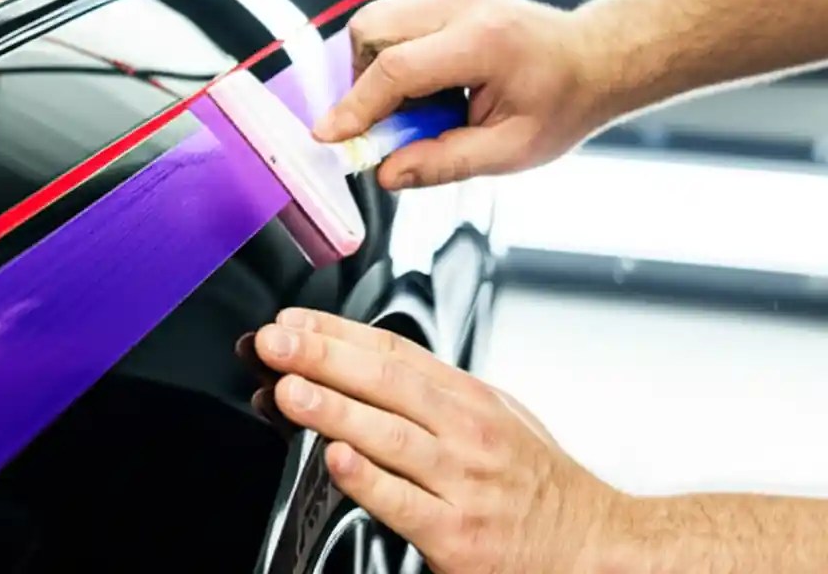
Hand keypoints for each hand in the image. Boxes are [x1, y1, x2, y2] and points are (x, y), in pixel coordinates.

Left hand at [239, 309, 629, 572]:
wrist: (595, 550)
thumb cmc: (538, 486)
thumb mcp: (497, 418)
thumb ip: (432, 395)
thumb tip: (357, 369)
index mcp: (470, 399)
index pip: (394, 353)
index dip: (337, 332)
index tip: (292, 320)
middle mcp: (467, 434)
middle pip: (387, 384)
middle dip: (323, 357)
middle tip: (275, 342)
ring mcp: (463, 484)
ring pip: (392, 437)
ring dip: (335, 410)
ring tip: (290, 390)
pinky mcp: (458, 536)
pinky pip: (405, 504)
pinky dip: (369, 480)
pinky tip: (339, 460)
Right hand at [315, 0, 617, 189]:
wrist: (595, 59)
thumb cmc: (561, 103)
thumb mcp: (511, 151)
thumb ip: (444, 162)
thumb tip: (387, 173)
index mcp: (482, 42)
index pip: (396, 70)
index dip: (355, 107)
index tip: (329, 137)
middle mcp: (461, 7)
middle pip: (370, 30)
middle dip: (360, 82)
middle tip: (386, 123)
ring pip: (375, 24)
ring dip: (375, 71)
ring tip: (416, 108)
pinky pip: (393, 25)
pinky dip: (392, 61)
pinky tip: (427, 91)